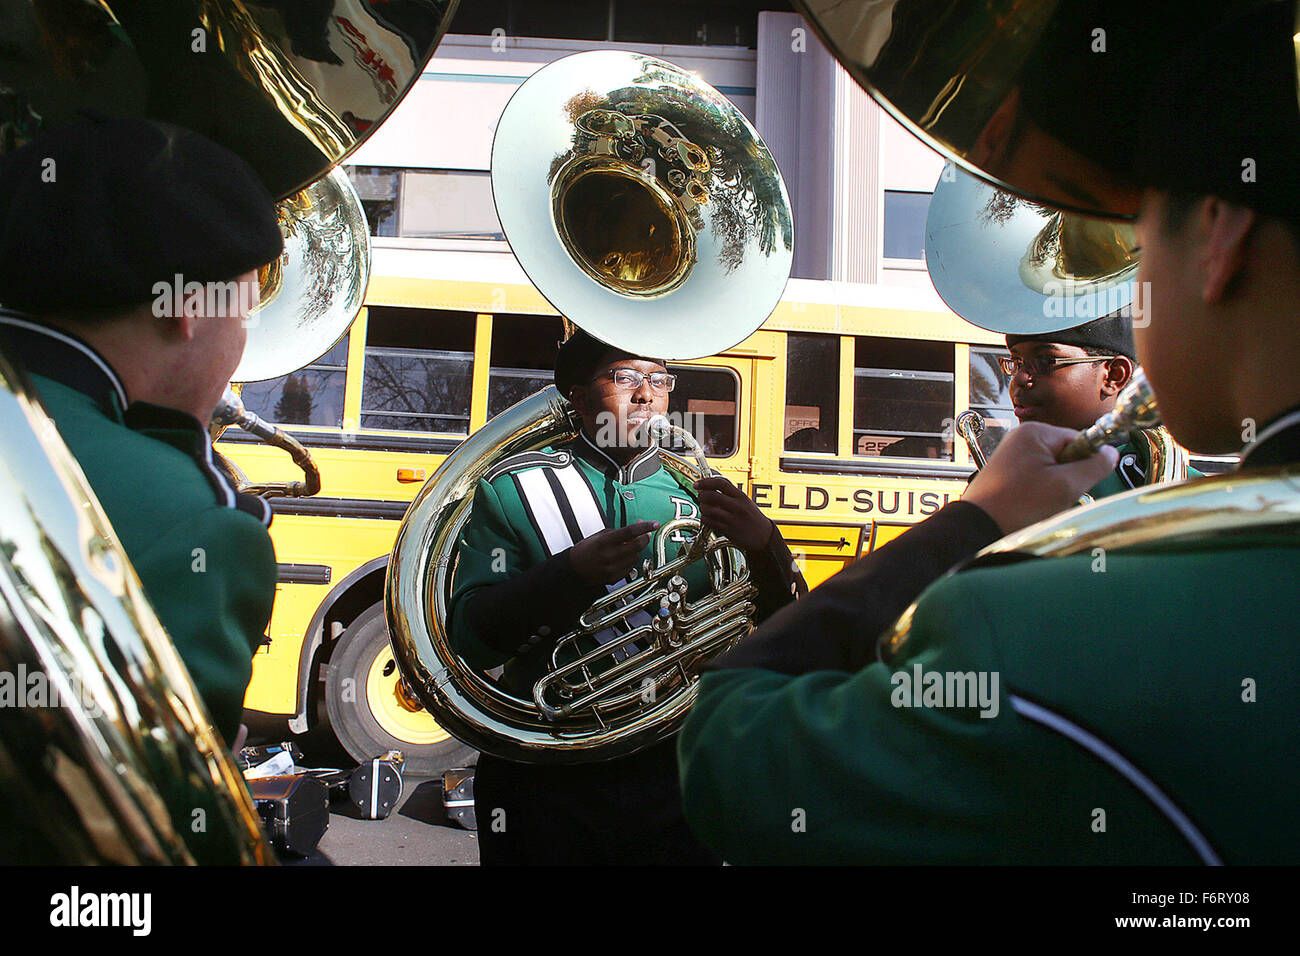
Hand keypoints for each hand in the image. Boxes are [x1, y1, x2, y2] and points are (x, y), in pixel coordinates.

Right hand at [569, 521, 657, 584]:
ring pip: (636, 557)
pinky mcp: (614, 577)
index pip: (630, 531)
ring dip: (636, 551)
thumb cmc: (586, 550)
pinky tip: (621, 558)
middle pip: (637, 545)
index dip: (645, 527)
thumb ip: (621, 531)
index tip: (654, 524)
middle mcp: (610, 555)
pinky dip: (630, 561)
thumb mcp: (601, 535)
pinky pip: (630, 567)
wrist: (574, 569)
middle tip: (644, 534)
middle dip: (644, 538)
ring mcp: (612, 568)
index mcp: (605, 541)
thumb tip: (639, 525)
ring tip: (626, 548)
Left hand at [693, 476, 774, 551]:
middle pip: (712, 495)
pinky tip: (708, 518)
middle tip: (701, 497)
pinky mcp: (728, 530)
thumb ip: (729, 494)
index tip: (697, 484)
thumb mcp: (745, 501)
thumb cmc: (752, 518)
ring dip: (702, 508)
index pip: (721, 483)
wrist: (764, 536)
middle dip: (701, 496)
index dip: (706, 482)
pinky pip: (710, 522)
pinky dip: (705, 519)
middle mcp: (737, 506)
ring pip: (709, 509)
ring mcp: (732, 519)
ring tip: (705, 508)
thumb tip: (708, 488)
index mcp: (741, 496)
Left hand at [962, 422, 1118, 533]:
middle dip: (1069, 478)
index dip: (1086, 462)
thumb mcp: (1066, 485)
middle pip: (1066, 455)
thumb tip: (1111, 452)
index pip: (1079, 439)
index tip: (1080, 482)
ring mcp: (1012, 455)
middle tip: (1057, 496)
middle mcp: (1021, 438)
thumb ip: (1095, 466)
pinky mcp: (1007, 472)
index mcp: (1035, 432)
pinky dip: (1041, 493)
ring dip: (1056, 488)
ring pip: (1053, 470)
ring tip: (1041, 503)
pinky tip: (1032, 505)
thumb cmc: (1018, 504)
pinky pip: (1037, 479)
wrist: (979, 527)